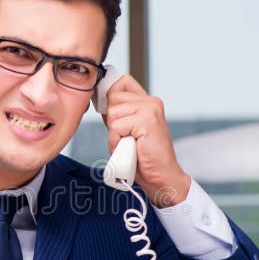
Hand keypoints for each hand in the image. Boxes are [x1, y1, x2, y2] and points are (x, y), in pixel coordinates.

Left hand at [102, 74, 190, 207]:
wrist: (161, 177)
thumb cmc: (143, 158)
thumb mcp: (127, 130)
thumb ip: (117, 114)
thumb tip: (97, 98)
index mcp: (148, 102)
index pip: (121, 82)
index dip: (109, 95)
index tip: (110, 114)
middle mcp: (151, 102)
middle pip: (112, 97)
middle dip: (111, 119)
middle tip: (125, 136)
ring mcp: (150, 110)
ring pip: (112, 113)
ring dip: (114, 134)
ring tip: (128, 144)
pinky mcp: (147, 121)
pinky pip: (116, 127)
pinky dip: (117, 141)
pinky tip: (130, 148)